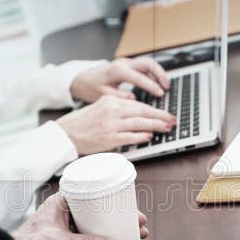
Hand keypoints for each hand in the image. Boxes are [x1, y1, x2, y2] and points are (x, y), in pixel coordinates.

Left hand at [12, 193, 148, 239]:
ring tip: (135, 232)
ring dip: (118, 227)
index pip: (92, 190)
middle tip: (138, 219)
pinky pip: (96, 238)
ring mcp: (73, 227)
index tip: (130, 203)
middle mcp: (70, 211)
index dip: (113, 195)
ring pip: (101, 223)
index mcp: (64, 201)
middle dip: (121, 213)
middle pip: (101, 207)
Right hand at [56, 95, 175, 154]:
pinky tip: (150, 136)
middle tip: (172, 120)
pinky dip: (141, 136)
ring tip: (166, 128)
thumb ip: (119, 108)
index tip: (166, 113)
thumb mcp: (101, 107)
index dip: (155, 110)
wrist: (66, 133)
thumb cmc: (83, 122)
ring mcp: (111, 125)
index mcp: (111, 101)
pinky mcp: (109, 138)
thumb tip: (140, 115)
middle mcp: (112, 111)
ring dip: (156, 126)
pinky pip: (130, 137)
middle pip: (142, 112)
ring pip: (139, 124)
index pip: (139, 104)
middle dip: (160, 117)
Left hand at [70, 58, 169, 102]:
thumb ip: (118, 96)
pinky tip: (156, 84)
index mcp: (117, 71)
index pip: (138, 76)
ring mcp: (126, 63)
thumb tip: (133, 99)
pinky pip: (144, 66)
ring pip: (148, 62)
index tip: (160, 93)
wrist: (83, 78)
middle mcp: (123, 64)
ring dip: (158, 73)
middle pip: (147, 63)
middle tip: (167, 87)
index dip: (151, 85)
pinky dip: (153, 73)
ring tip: (165, 86)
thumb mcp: (102, 94)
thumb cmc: (91, 87)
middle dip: (160, 74)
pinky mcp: (128, 65)